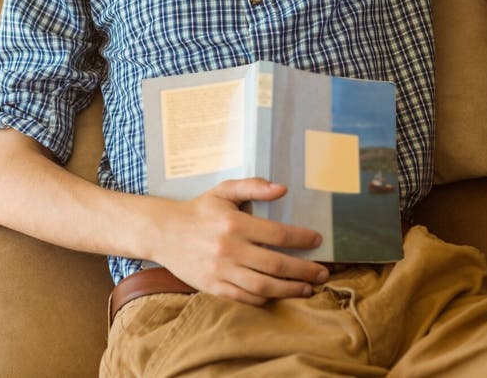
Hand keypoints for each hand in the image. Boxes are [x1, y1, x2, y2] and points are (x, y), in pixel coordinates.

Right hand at [144, 178, 328, 304]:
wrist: (164, 232)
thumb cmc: (200, 210)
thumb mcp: (224, 191)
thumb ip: (253, 186)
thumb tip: (282, 188)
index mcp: (235, 223)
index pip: (277, 234)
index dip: (301, 238)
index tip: (317, 241)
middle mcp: (229, 248)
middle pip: (275, 264)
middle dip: (303, 270)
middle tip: (322, 273)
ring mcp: (220, 271)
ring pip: (263, 286)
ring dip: (290, 289)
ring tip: (308, 289)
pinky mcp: (213, 287)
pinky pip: (244, 298)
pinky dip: (264, 298)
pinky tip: (278, 294)